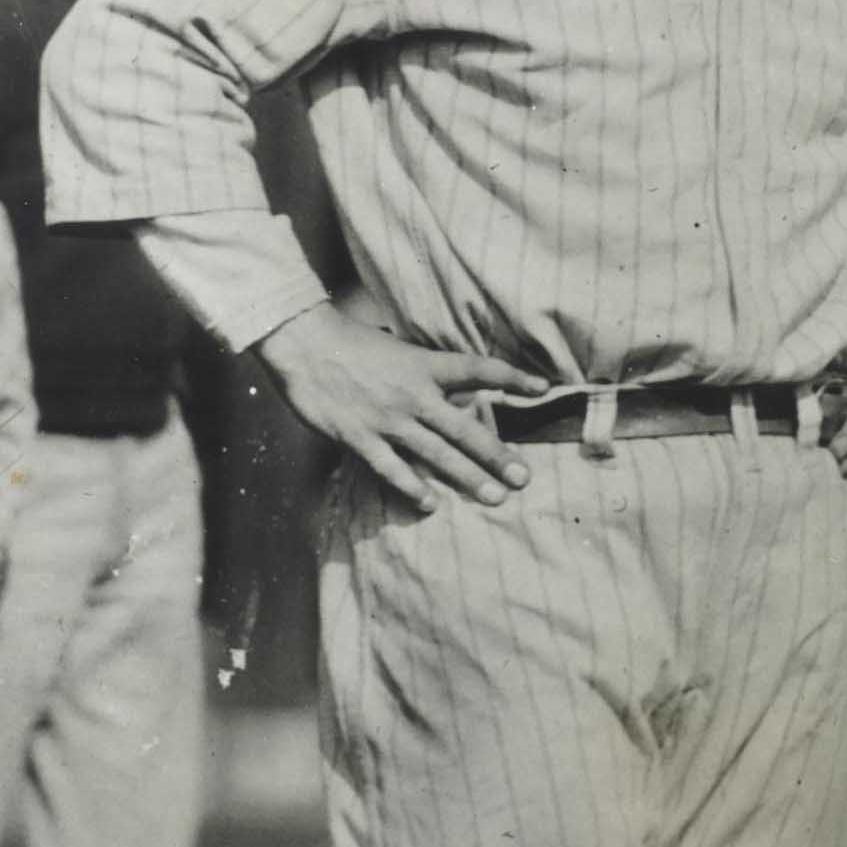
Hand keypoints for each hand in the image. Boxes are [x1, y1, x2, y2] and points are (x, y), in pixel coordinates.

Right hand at [256, 302, 545, 511]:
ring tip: (495, 496)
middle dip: (497, 455)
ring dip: (467, 477)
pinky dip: (412, 487)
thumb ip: (427, 370)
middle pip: (464, 429)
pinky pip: (391, 468)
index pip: (478, 369)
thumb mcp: (398, 348)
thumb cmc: (350, 342)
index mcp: (424, 366)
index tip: (543, 387)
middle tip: (524, 478)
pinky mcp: (359, 437)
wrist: (302, 344)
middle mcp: (412, 395)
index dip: (512, 376)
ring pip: (436, 454)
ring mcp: (387, 419)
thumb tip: (458, 385)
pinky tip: (431, 504)